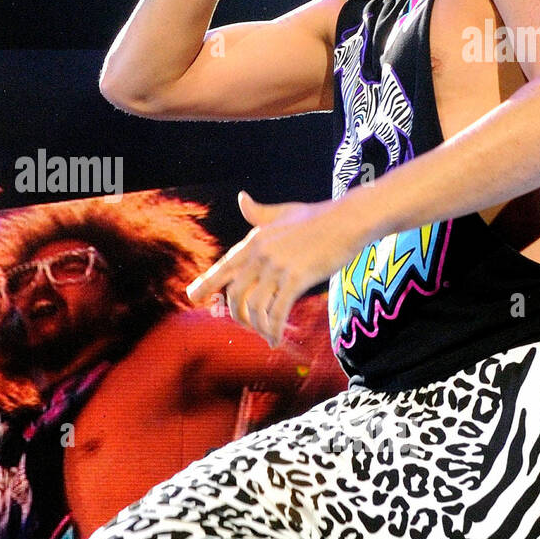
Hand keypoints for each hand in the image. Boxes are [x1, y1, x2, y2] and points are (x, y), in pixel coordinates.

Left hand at [187, 192, 359, 347]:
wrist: (347, 219)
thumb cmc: (316, 216)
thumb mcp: (281, 211)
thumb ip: (258, 212)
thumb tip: (241, 198)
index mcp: (253, 241)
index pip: (223, 267)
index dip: (206, 283)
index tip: (192, 296)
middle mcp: (260, 255)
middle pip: (234, 294)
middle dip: (237, 315)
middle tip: (246, 326)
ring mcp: (277, 267)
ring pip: (254, 307)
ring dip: (257, 326)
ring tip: (265, 334)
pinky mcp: (296, 279)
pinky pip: (277, 312)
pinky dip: (274, 329)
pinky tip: (276, 340)